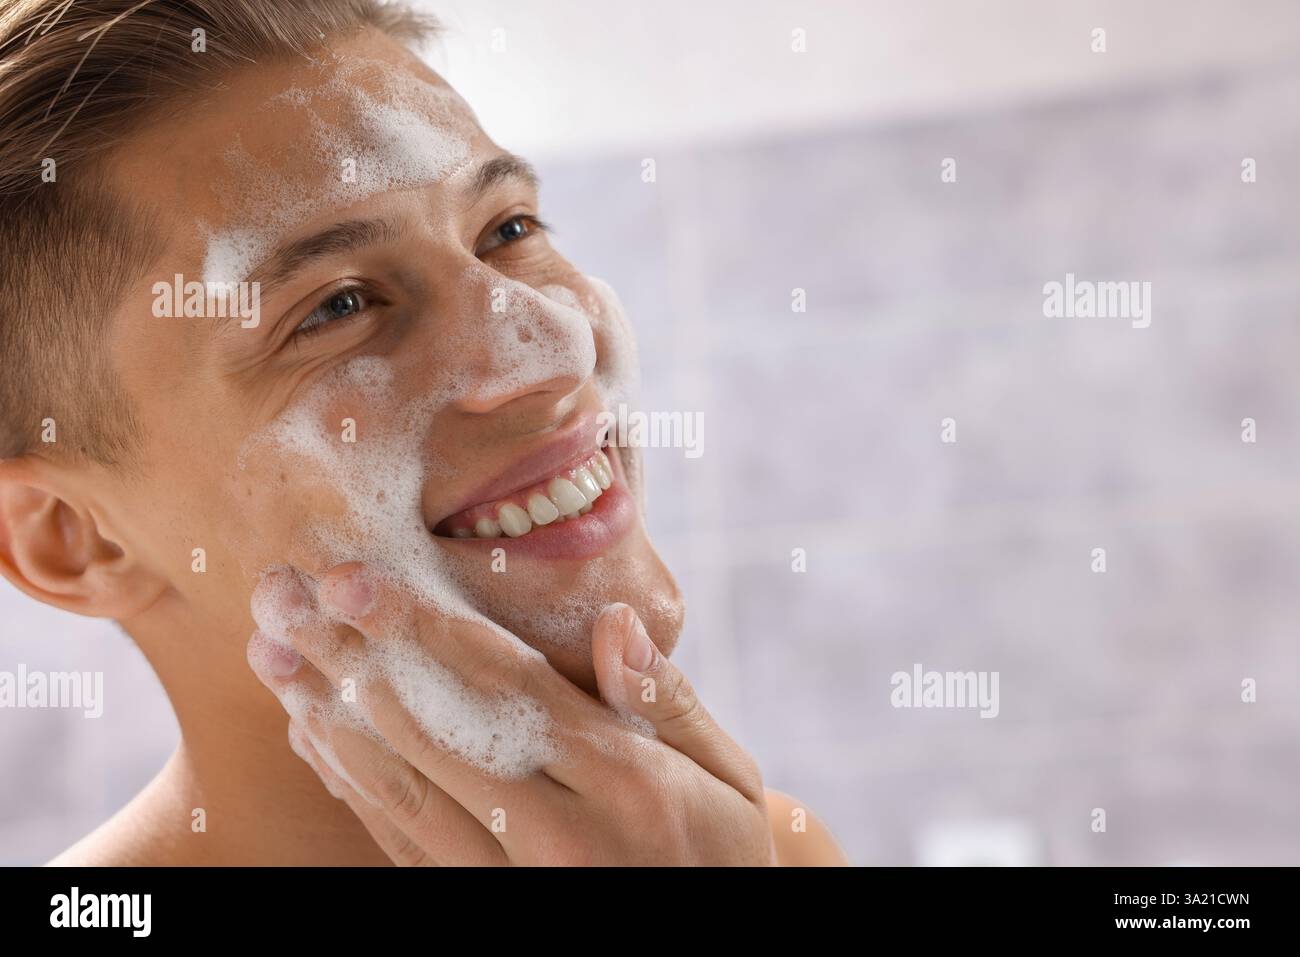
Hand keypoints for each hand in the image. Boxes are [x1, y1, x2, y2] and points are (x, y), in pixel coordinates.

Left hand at [246, 562, 774, 865]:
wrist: (711, 939)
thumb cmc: (721, 847)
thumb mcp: (727, 774)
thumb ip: (667, 700)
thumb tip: (616, 622)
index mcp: (623, 782)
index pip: (504, 689)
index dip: (422, 629)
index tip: (353, 578)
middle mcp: (555, 835)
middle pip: (430, 733)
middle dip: (349, 657)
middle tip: (283, 596)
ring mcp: (509, 881)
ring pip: (398, 790)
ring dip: (327, 715)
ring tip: (273, 652)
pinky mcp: (480, 906)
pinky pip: (400, 844)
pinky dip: (349, 786)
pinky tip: (312, 733)